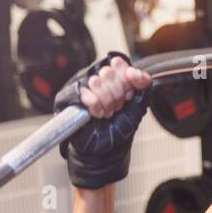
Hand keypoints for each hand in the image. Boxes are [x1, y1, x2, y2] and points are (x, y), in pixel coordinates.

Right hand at [54, 52, 153, 188]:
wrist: (107, 149)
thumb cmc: (120, 127)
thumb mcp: (138, 103)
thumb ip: (142, 82)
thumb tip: (133, 71)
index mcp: (112, 76)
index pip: (118, 63)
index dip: (126, 80)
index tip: (128, 96)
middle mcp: (96, 79)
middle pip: (108, 72)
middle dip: (118, 95)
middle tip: (117, 108)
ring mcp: (82, 87)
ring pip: (96, 81)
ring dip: (107, 103)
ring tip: (107, 114)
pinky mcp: (69, 98)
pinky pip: (85, 94)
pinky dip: (95, 106)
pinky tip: (97, 115)